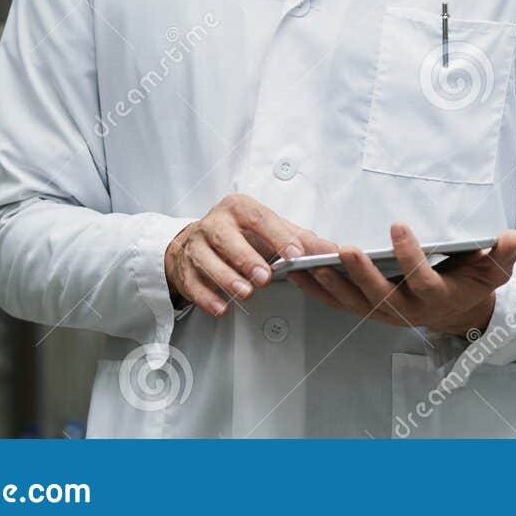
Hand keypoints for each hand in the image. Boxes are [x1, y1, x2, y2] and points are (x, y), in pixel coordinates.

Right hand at [165, 193, 321, 316]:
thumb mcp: (269, 230)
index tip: (295, 254)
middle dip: (247, 258)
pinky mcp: (184, 268)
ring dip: (227, 278)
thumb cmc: (240, 234)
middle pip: (227, 238)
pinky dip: (207, 297)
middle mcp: (214, 223)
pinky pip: (193, 283)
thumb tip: (332, 251)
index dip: (278, 236)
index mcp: (238, 208)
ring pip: (207, 260)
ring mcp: (195, 245)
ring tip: (246, 292)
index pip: (260, 218)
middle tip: (264, 276)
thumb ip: (300, 239)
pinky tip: (221, 307)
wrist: (196, 241)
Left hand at [289, 223, 515, 335]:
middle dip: (361, 273)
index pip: (421, 277)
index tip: (398, 224)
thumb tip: (513, 236)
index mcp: (436, 296)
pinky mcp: (365, 310)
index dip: (409, 254)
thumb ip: (503, 254)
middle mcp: (406, 309)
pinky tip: (297, 271)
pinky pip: (336, 303)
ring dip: (329, 282)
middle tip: (344, 248)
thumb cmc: (471, 284)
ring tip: (309, 259)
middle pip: (379, 295)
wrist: (456, 312)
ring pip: (351, 302)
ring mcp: (382, 312)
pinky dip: (316, 289)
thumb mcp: (495, 270)